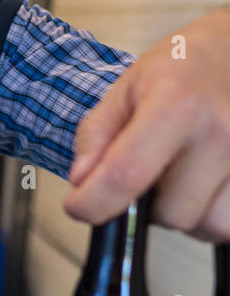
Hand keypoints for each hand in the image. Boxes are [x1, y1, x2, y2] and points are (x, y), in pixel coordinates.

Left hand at [65, 7, 229, 240]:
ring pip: (209, 227)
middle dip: (150, 206)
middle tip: (150, 173)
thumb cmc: (180, 68)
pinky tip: (207, 183)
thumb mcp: (126, 89)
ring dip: (188, 212)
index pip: (126, 175)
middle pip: (172, 214)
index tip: (78, 207)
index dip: (93, 203)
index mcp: (176, 106)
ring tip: (183, 177)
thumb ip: (97, 135)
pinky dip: (216, 213)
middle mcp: (221, 133)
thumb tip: (82, 182)